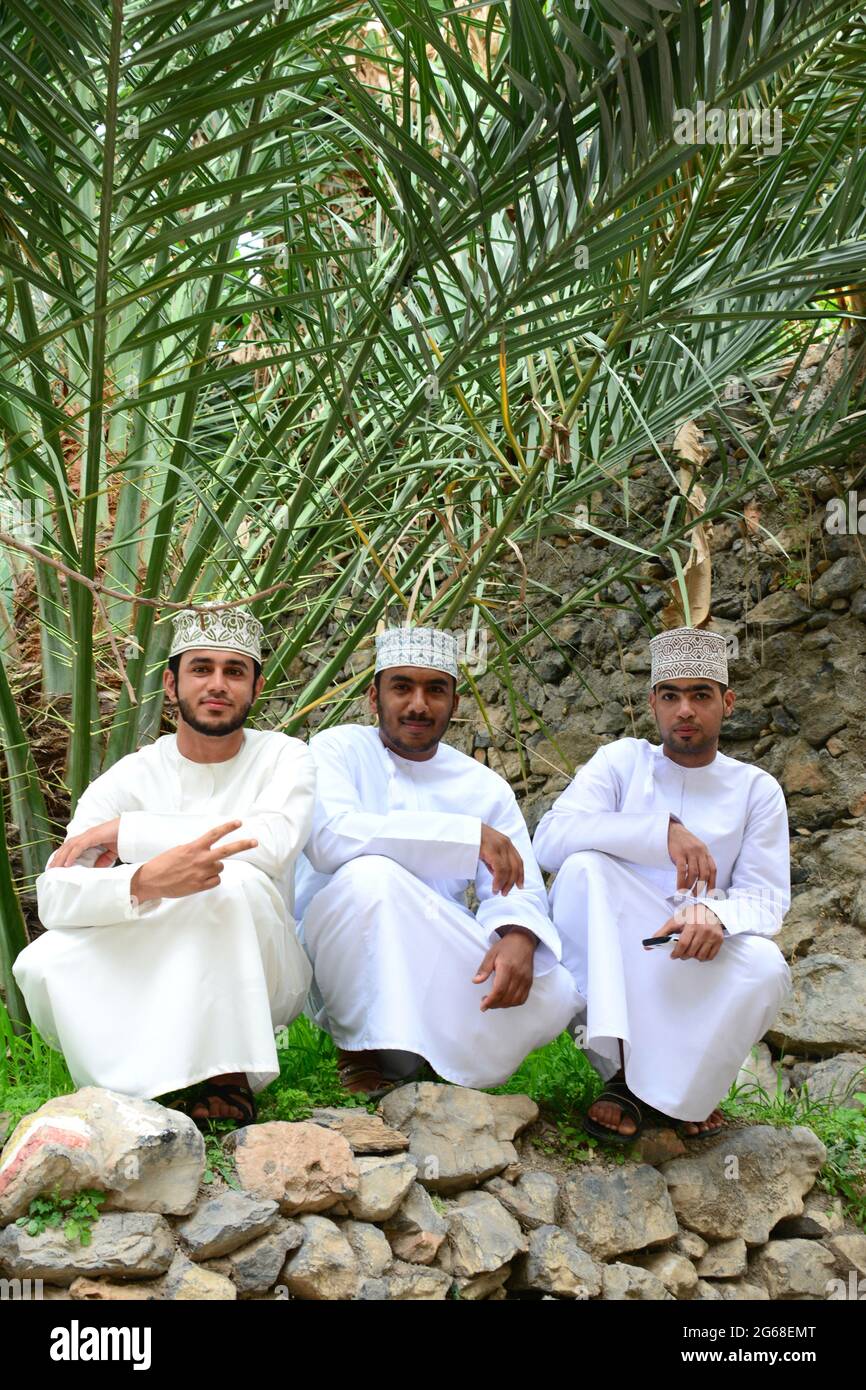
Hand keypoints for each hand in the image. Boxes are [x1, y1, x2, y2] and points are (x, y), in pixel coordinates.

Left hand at [49, 819, 120, 869]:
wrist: (131, 830)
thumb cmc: (122, 838)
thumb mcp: (111, 853)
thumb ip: (103, 860)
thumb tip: (95, 869)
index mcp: (89, 838)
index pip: (71, 846)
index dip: (63, 855)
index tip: (57, 865)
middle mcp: (86, 835)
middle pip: (67, 846)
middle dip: (58, 857)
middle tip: (50, 869)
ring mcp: (89, 834)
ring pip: (70, 846)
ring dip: (61, 857)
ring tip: (55, 867)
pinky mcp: (93, 836)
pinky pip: (79, 846)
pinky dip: (72, 854)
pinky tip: (67, 863)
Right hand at [130, 821, 257, 904]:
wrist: (152, 880)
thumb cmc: (164, 864)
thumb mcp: (180, 850)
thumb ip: (196, 850)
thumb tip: (208, 852)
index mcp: (193, 847)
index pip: (214, 834)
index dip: (228, 827)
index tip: (239, 822)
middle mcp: (200, 859)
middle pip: (227, 850)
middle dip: (243, 845)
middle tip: (255, 842)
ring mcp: (201, 873)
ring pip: (220, 867)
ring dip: (214, 868)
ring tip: (198, 870)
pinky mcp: (201, 886)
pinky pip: (216, 880)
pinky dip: (211, 880)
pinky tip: (199, 879)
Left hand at [473, 927, 536, 1008]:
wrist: (523, 941)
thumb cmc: (506, 946)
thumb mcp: (491, 954)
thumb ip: (484, 968)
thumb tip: (476, 981)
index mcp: (506, 967)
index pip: (499, 990)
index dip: (490, 1001)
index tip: (483, 1006)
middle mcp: (518, 975)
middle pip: (506, 997)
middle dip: (494, 1004)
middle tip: (485, 1003)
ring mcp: (525, 980)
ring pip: (515, 1000)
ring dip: (503, 1005)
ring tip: (494, 1002)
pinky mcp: (529, 982)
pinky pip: (523, 999)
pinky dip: (513, 1003)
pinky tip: (505, 1000)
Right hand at [478, 824, 523, 894]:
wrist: (460, 829)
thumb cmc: (472, 840)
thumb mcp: (487, 850)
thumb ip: (494, 861)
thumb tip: (498, 875)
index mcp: (506, 843)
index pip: (518, 861)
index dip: (520, 875)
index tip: (520, 886)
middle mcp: (505, 844)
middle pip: (515, 866)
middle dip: (512, 882)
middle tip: (505, 893)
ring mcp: (499, 846)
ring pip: (508, 869)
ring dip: (504, 883)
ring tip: (498, 891)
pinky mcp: (491, 850)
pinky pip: (500, 869)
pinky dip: (499, 880)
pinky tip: (494, 887)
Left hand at [647, 907, 724, 961]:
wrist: (710, 909)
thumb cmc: (690, 915)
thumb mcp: (675, 920)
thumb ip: (662, 933)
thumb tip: (648, 946)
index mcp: (692, 924)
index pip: (683, 944)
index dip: (676, 952)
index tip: (672, 955)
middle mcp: (704, 930)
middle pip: (691, 952)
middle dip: (683, 955)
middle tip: (680, 953)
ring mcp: (713, 936)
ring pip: (700, 956)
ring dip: (693, 957)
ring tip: (689, 951)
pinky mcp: (719, 940)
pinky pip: (710, 956)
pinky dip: (703, 958)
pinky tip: (698, 952)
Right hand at [667, 820, 716, 893]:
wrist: (672, 830)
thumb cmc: (684, 842)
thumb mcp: (696, 848)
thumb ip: (700, 860)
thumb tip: (702, 879)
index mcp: (705, 852)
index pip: (713, 869)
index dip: (713, 883)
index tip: (710, 894)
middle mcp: (700, 852)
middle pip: (704, 873)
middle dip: (701, 887)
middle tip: (696, 896)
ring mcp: (690, 852)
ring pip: (694, 873)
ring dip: (691, 886)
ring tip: (687, 893)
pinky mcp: (679, 854)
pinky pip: (682, 871)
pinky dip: (681, 881)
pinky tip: (679, 888)